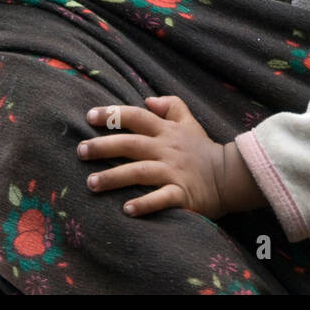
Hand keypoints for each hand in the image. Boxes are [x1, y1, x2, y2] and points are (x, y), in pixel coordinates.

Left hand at [77, 96, 264, 219]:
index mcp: (166, 131)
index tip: (89, 117)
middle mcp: (166, 149)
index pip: (136, 117)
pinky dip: (144, 204)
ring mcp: (173, 172)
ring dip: (114, 177)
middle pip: (131, 144)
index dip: (113, 115)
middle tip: (80, 151)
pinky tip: (126, 209)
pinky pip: (161, 198)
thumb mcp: (189, 121)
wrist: (229, 176)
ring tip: (91, 183)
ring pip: (139, 172)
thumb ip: (171, 105)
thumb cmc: (202, 149)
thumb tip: (148, 100)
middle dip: (103, 147)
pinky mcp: (182, 194)